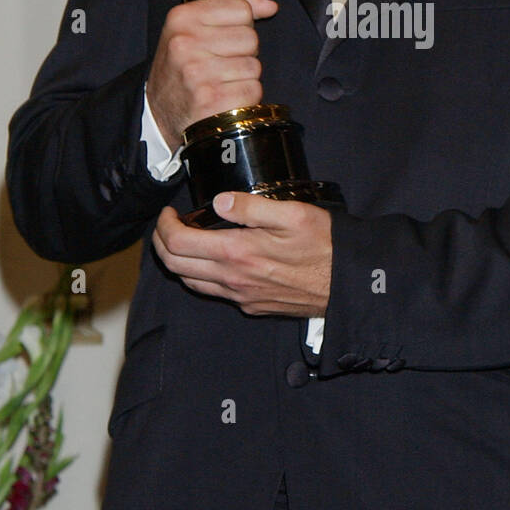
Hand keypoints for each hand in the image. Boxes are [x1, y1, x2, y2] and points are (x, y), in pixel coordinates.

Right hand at [145, 0, 277, 150]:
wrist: (160, 112)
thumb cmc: (183, 65)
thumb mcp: (195, 25)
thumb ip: (234, 4)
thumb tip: (270, 6)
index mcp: (182, 18)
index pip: (242, 8)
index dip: (239, 25)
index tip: (220, 38)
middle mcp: (185, 43)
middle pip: (251, 38)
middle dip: (242, 53)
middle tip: (218, 64)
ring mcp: (197, 73)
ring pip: (254, 66)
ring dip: (244, 77)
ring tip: (220, 82)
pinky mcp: (211, 101)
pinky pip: (253, 90)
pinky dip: (245, 98)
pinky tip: (224, 98)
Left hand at [151, 192, 332, 317]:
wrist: (347, 284)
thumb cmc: (324, 245)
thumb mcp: (292, 214)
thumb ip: (252, 206)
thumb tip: (218, 202)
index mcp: (237, 253)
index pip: (178, 243)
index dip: (164, 225)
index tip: (169, 212)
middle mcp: (232, 280)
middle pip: (175, 266)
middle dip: (161, 243)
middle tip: (168, 224)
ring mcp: (241, 297)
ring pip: (191, 282)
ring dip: (178, 261)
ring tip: (185, 239)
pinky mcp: (252, 306)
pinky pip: (213, 292)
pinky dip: (201, 274)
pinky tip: (214, 259)